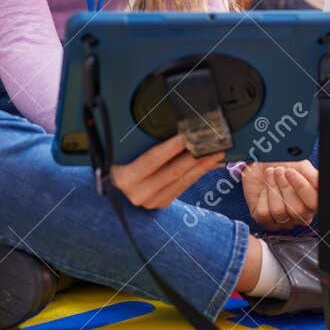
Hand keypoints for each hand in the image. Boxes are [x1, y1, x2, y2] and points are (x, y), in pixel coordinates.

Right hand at [110, 133, 225, 209]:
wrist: (111, 187)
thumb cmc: (114, 162)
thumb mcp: (119, 151)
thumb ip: (135, 141)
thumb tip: (166, 126)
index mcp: (124, 178)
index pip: (152, 160)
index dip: (170, 148)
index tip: (187, 136)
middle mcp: (138, 193)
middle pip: (172, 171)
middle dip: (195, 156)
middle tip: (213, 143)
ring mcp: (151, 201)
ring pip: (182, 180)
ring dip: (202, 166)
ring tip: (218, 153)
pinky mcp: (161, 203)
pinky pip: (183, 186)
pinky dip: (197, 174)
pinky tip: (209, 165)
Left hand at [242, 160, 318, 229]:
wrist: (260, 163)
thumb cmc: (282, 165)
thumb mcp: (300, 166)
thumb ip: (314, 176)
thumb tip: (320, 183)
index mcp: (312, 202)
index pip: (314, 203)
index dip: (301, 187)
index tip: (290, 172)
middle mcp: (299, 215)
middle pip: (298, 210)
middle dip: (285, 187)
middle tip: (279, 171)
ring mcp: (283, 220)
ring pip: (279, 212)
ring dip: (272, 189)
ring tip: (270, 175)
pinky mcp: (265, 221)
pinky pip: (264, 214)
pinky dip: (261, 198)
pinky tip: (262, 190)